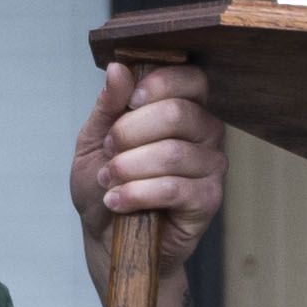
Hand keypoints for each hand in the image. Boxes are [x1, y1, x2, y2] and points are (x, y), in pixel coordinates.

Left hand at [71, 60, 225, 255]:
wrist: (106, 236)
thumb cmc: (105, 183)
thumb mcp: (95, 138)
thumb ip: (109, 105)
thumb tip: (119, 69)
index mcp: (184, 106)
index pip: (191, 78)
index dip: (159, 84)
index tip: (129, 102)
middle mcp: (206, 132)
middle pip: (178, 113)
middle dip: (130, 132)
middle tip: (109, 151)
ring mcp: (211, 167)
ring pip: (173, 153)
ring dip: (129, 167)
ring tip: (107, 181)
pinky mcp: (208, 200)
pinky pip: (175, 189)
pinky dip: (137, 194)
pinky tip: (117, 200)